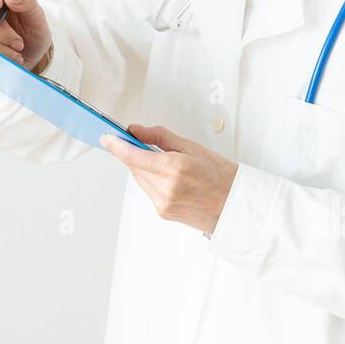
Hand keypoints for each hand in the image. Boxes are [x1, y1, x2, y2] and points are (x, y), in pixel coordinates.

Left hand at [98, 124, 239, 235]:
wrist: (238, 208)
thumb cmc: (223, 177)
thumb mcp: (194, 148)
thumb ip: (160, 138)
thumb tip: (136, 130)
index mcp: (175, 169)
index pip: (133, 156)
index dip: (116, 146)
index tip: (106, 137)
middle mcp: (166, 189)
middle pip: (134, 167)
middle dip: (133, 154)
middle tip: (140, 142)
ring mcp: (163, 203)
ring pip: (140, 179)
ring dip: (144, 168)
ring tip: (166, 162)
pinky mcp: (163, 213)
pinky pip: (149, 191)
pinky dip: (152, 180)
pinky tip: (169, 177)